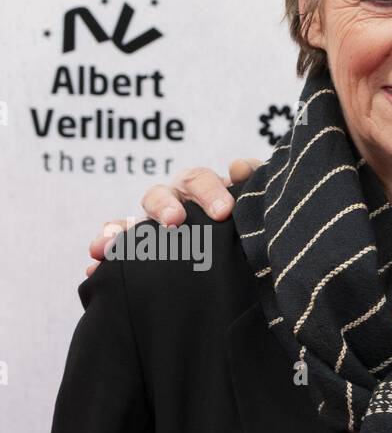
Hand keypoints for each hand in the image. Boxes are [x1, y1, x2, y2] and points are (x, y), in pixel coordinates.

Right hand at [85, 159, 259, 275]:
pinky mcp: (142, 249)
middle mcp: (175, 204)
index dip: (209, 192)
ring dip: (120, 230)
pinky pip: (119, 249)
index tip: (223, 212)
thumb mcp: (255, 205)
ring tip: (110, 245)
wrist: (247, 258)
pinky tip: (94, 267)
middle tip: (175, 222)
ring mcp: (155, 225)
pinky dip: (106, 255)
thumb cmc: (248, 223)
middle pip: (161, 195)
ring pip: (131, 221)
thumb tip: (240, 166)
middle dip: (164, 207)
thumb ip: (252, 184)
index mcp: (203, 191)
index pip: (199, 181)